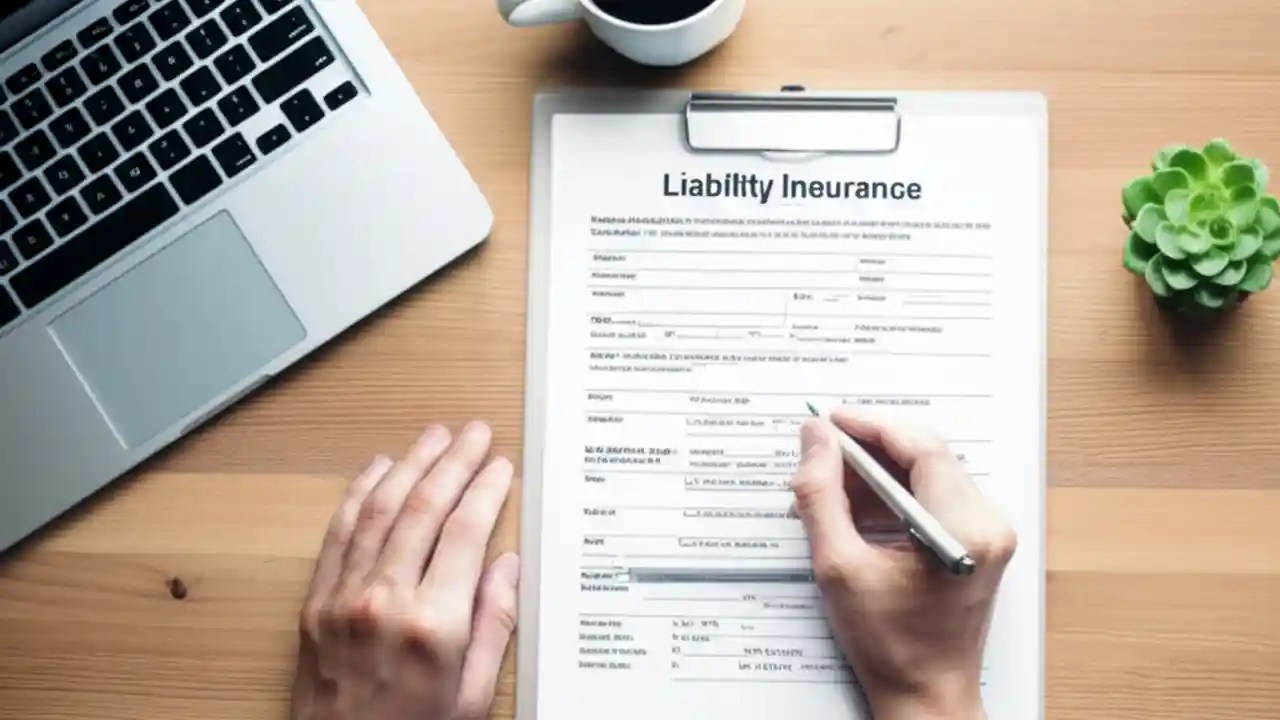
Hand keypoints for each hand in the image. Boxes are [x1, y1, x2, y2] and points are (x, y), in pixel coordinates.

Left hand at [291, 421, 518, 719]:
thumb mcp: (474, 696)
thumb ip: (494, 625)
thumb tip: (507, 565)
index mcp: (434, 625)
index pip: (466, 533)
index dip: (486, 490)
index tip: (501, 466)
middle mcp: (386, 601)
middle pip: (425, 508)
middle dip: (453, 462)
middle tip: (475, 431)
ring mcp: (344, 598)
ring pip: (380, 509)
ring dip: (410, 464)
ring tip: (434, 435)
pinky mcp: (315, 604)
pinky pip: (338, 532)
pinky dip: (359, 493)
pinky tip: (379, 468)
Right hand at [789, 408, 1016, 719]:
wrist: (926, 694)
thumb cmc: (890, 646)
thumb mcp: (838, 567)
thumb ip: (820, 496)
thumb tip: (815, 440)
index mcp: (963, 530)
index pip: (921, 448)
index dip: (871, 425)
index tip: (831, 421)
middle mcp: (986, 525)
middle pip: (926, 454)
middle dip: (869, 448)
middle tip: (822, 451)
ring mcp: (986, 533)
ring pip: (928, 471)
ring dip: (878, 471)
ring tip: (830, 485)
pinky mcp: (977, 540)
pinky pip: (933, 494)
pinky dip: (892, 491)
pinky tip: (855, 505)